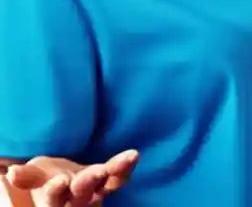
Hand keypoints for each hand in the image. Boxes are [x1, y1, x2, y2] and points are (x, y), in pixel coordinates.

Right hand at [3, 151, 137, 206]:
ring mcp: (95, 192)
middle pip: (82, 195)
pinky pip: (120, 177)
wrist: (60, 176)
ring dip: (116, 171)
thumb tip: (11, 173)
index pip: (53, 200)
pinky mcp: (109, 181)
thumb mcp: (34, 175)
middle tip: (97, 171)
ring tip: (129, 158)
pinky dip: (125, 166)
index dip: (54, 192)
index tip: (58, 181)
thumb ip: (26, 176)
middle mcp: (76, 200)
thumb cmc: (43, 177)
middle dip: (87, 183)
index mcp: (53, 201)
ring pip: (107, 185)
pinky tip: (133, 155)